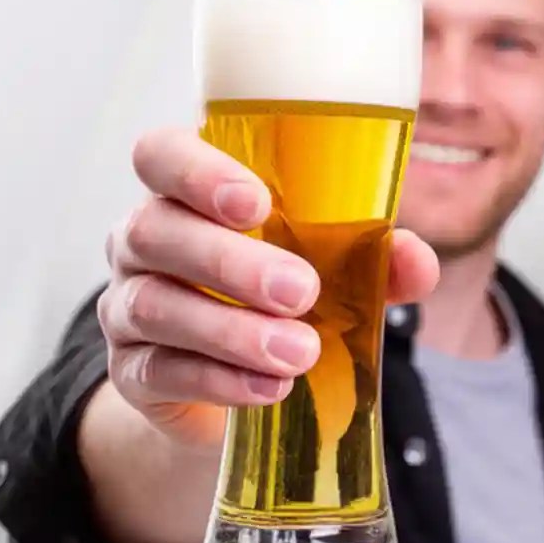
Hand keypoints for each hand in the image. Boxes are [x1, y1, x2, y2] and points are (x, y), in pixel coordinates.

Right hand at [97, 127, 438, 447]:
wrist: (231, 382)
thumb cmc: (280, 295)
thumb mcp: (331, 270)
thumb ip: (372, 258)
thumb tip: (416, 261)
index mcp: (187, 193)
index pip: (161, 154)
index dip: (196, 171)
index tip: (257, 204)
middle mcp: (143, 239)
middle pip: (157, 231)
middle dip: (231, 262)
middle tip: (301, 291)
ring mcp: (127, 304)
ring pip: (156, 304)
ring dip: (231, 330)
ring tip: (297, 352)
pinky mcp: (131, 370)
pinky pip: (159, 370)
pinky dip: (218, 380)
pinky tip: (267, 388)